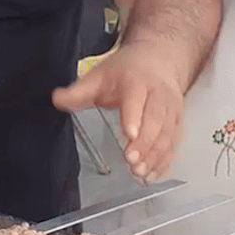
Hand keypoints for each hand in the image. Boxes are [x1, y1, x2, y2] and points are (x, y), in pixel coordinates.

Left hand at [52, 43, 186, 181]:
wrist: (159, 60)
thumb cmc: (129, 71)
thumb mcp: (100, 75)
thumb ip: (79, 91)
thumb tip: (58, 99)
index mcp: (138, 81)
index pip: (136, 99)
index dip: (134, 116)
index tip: (129, 133)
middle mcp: (159, 95)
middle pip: (155, 120)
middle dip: (145, 143)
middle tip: (131, 160)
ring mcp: (171, 110)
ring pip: (167, 135)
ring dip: (155, 156)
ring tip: (139, 172)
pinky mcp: (177, 124)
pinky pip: (174, 145)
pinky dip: (164, 161)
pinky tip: (152, 174)